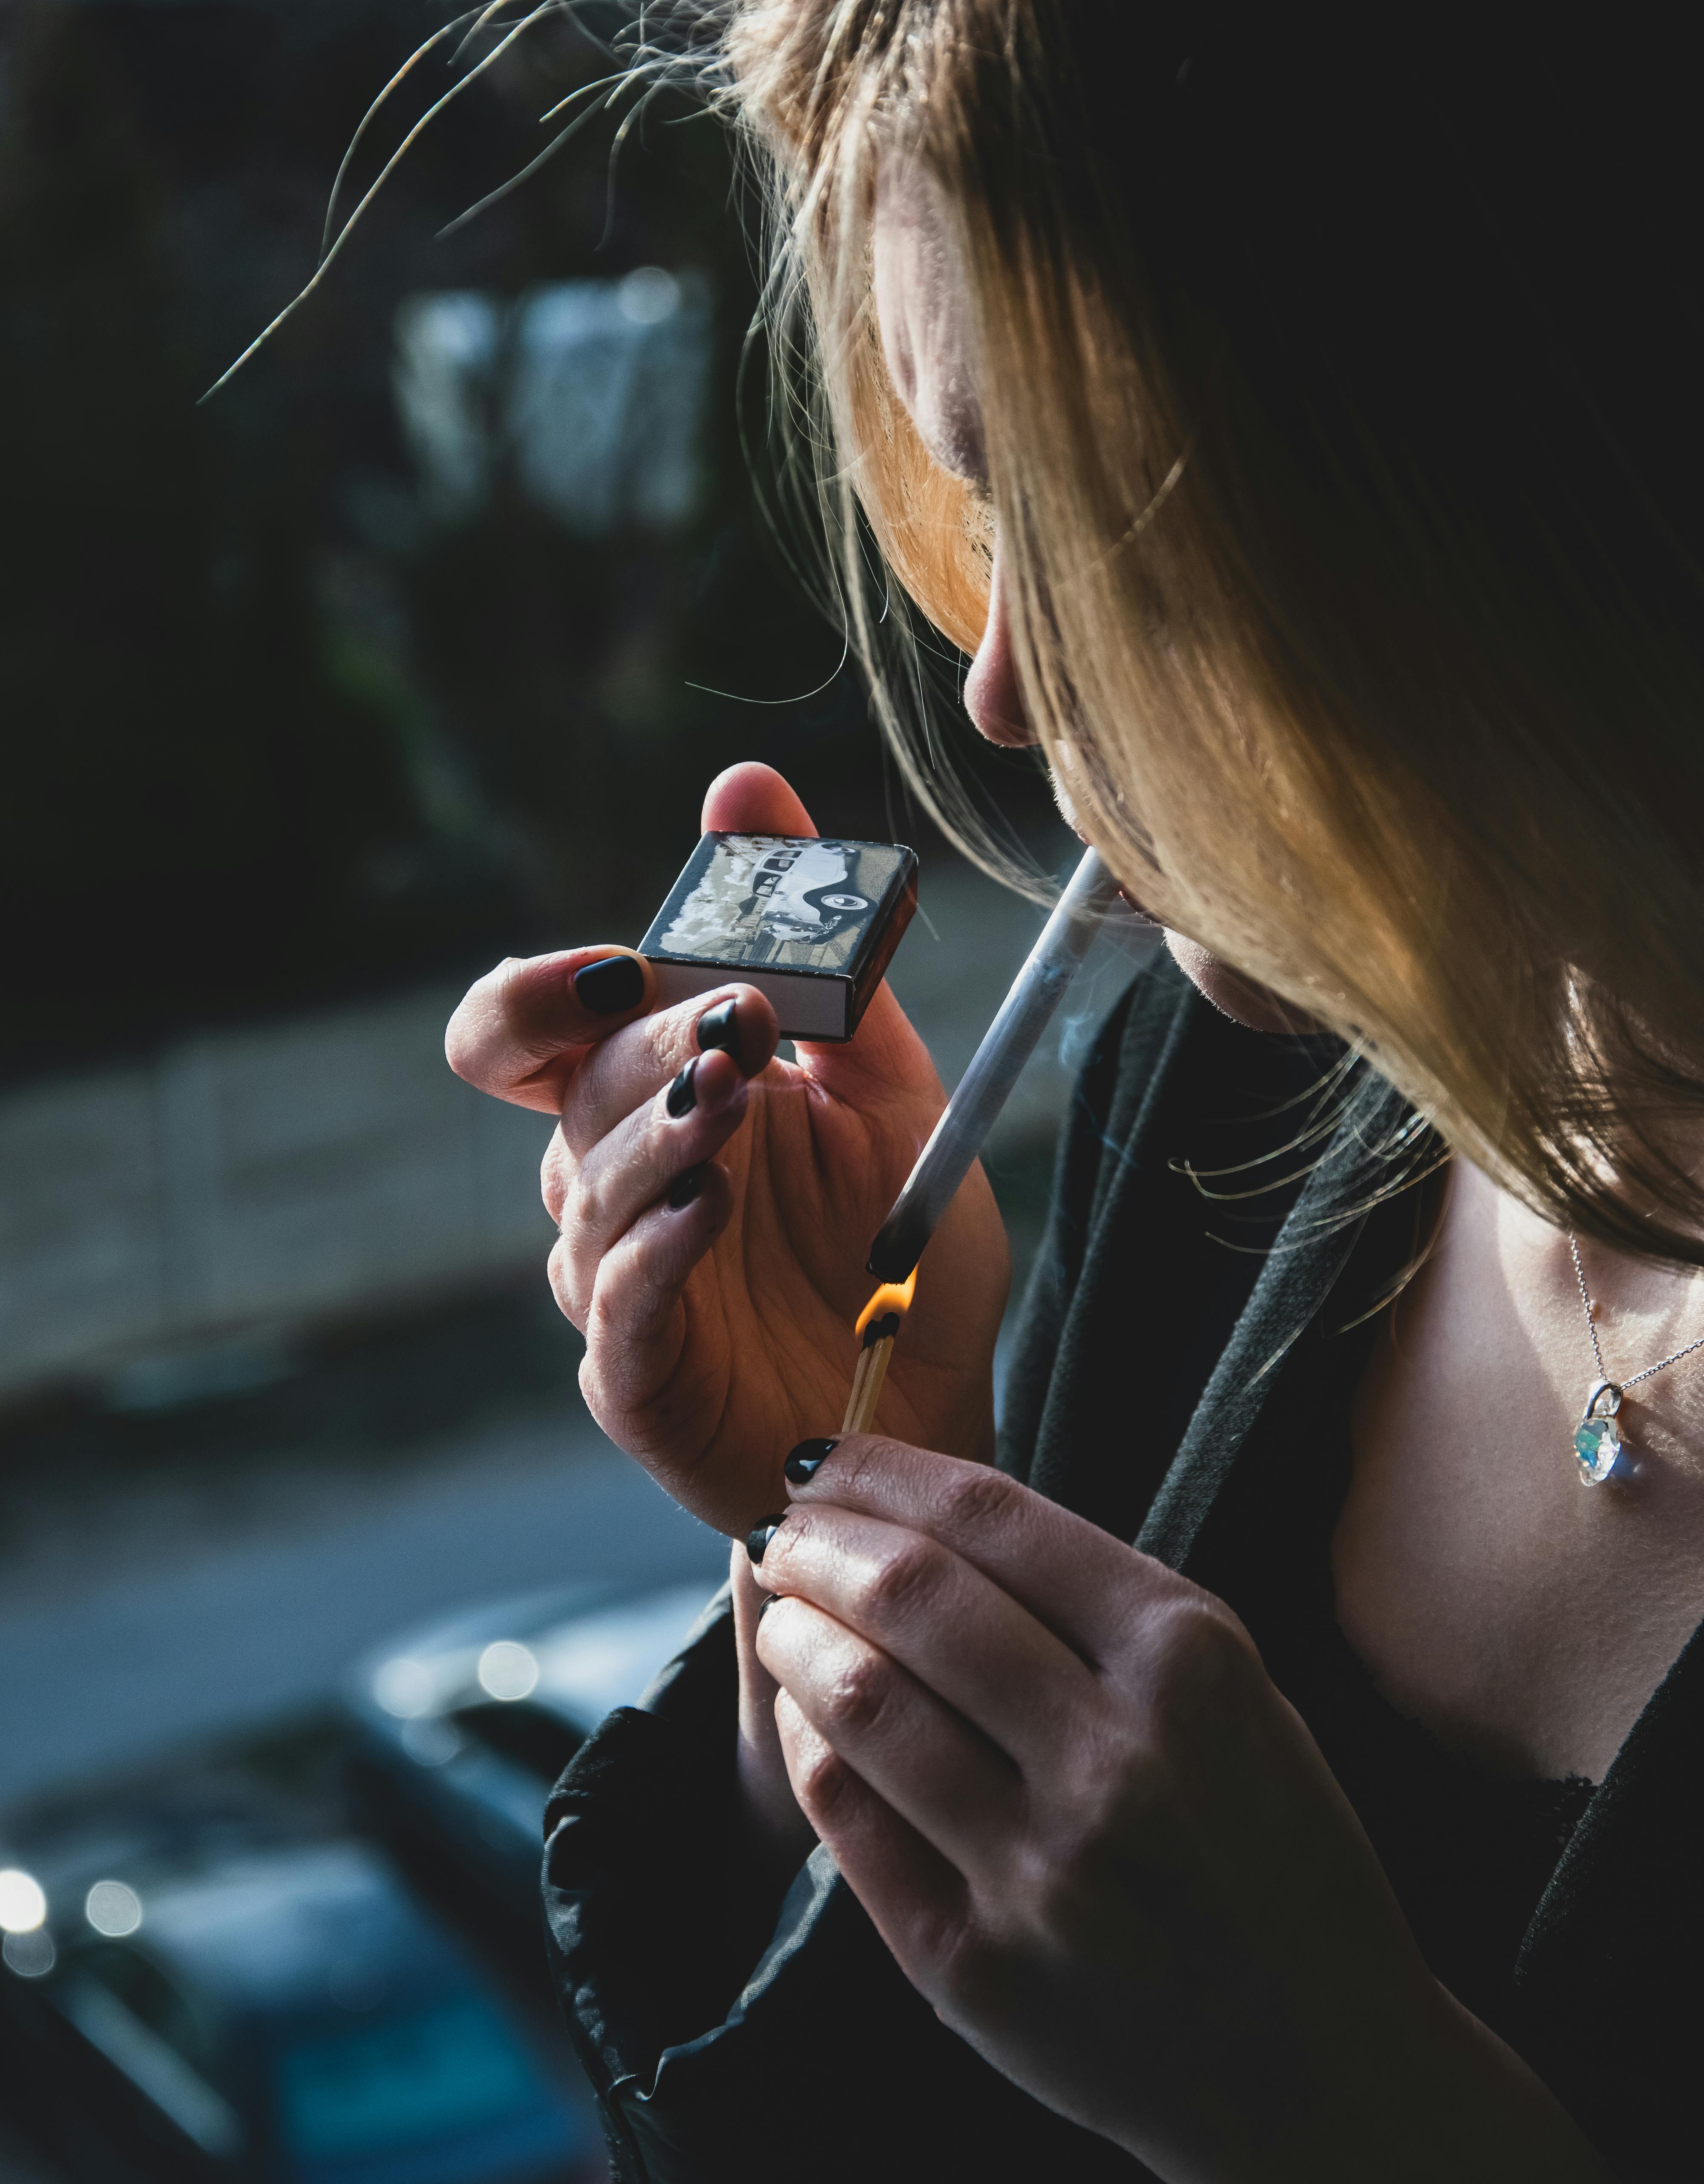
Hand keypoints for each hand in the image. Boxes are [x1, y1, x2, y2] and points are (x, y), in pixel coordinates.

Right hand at [445, 764, 1007, 1534]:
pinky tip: (709, 1209)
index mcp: (637, 1103)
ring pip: (589, 1194)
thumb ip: (817, 947)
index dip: (540, 989)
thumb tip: (741, 782)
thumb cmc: (891, 1244)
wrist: (928, 1401)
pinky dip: (658, 1249)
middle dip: (646, 1045)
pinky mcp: (637, 1379)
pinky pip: (621, 1304)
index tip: (631, 958)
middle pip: (568, 1094)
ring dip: (660, 1134)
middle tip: (733, 1022)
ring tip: (734, 1096)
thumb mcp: (882, 1078)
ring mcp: (611, 1287)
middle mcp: (604, 1187)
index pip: (518, 1029)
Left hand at [748, 1438, 1634, 2183]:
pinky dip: (810, 1748)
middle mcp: (1116, 1755)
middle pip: (911, 1594)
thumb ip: (1102, 1607)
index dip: (883, 1470)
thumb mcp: (1240, 1693)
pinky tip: (807, 1720)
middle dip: (821, 1542)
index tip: (827, 1458)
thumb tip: (930, 1517)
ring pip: (863, 1700)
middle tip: (784, 1528)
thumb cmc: (1276, 1856)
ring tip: (783, 1615)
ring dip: (796, 1636)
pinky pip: (850, 1822)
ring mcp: (1042, 1869)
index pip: (992, 1515)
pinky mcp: (978, 1971)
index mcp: (1189, 1659)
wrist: (1330, 2073)